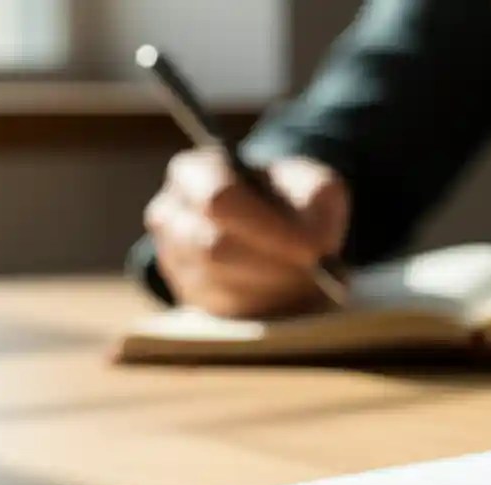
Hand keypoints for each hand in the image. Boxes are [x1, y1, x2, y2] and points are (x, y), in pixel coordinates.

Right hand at [144, 149, 348, 317]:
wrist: (275, 229)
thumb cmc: (291, 202)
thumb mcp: (315, 184)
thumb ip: (318, 198)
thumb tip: (315, 245)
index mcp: (197, 171)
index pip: (220, 198)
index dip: (266, 227)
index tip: (313, 250)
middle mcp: (172, 212)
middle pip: (215, 248)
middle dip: (272, 263)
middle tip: (314, 270)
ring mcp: (172, 257)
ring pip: (220, 283)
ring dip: (270, 285)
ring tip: (303, 277)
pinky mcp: (186, 294)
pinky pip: (223, 308)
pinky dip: (262, 303)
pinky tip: (282, 289)